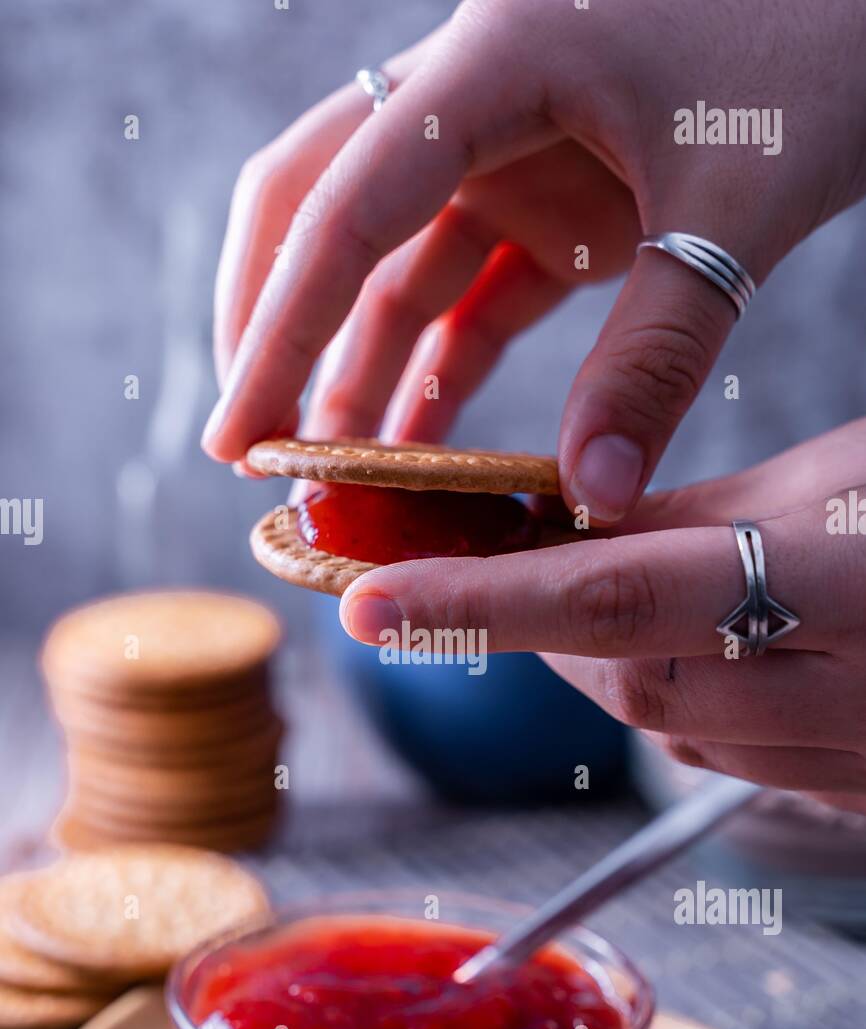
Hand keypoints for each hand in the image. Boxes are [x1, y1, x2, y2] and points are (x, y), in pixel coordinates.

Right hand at [203, 0, 865, 517]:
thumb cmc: (818, 38)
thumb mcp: (738, 199)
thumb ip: (660, 353)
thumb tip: (595, 500)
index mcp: (495, 61)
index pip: (344, 208)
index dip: (277, 331)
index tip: (237, 437)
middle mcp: (477, 97)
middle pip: (322, 210)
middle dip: (275, 328)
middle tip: (250, 442)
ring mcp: (514, 147)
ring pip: (394, 261)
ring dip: (357, 363)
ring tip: (331, 469)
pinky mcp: (558, 193)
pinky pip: (473, 287)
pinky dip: (443, 362)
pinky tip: (421, 440)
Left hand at [337, 419, 865, 809]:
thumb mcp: (844, 475)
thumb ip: (702, 512)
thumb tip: (567, 525)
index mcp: (848, 587)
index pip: (615, 600)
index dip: (480, 602)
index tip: (365, 599)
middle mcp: (849, 699)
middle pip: (628, 685)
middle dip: (542, 630)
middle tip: (496, 573)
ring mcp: (857, 765)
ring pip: (667, 733)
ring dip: (606, 667)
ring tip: (601, 596)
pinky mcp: (858, 799)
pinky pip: (730, 763)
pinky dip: (684, 703)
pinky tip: (707, 648)